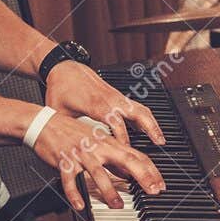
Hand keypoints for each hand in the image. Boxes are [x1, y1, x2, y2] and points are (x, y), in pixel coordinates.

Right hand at [31, 112, 164, 212]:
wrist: (46, 123)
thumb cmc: (72, 132)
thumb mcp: (98, 141)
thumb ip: (113, 157)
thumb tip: (129, 172)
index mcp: (109, 143)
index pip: (136, 156)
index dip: (150, 170)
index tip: (159, 184)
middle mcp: (98, 148)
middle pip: (126, 160)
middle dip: (142, 176)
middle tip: (152, 191)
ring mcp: (82, 154)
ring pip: (99, 173)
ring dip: (110, 191)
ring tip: (118, 205)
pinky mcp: (64, 162)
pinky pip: (70, 180)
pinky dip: (75, 193)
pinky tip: (80, 205)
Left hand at [43, 59, 165, 146]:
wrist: (64, 68)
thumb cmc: (62, 88)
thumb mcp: (59, 112)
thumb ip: (68, 131)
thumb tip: (68, 149)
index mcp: (97, 105)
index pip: (116, 123)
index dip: (123, 138)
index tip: (127, 152)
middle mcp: (111, 100)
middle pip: (138, 112)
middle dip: (151, 128)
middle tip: (160, 142)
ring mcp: (116, 97)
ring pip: (141, 109)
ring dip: (153, 123)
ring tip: (160, 138)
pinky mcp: (118, 96)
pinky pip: (137, 106)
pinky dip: (146, 118)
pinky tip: (147, 128)